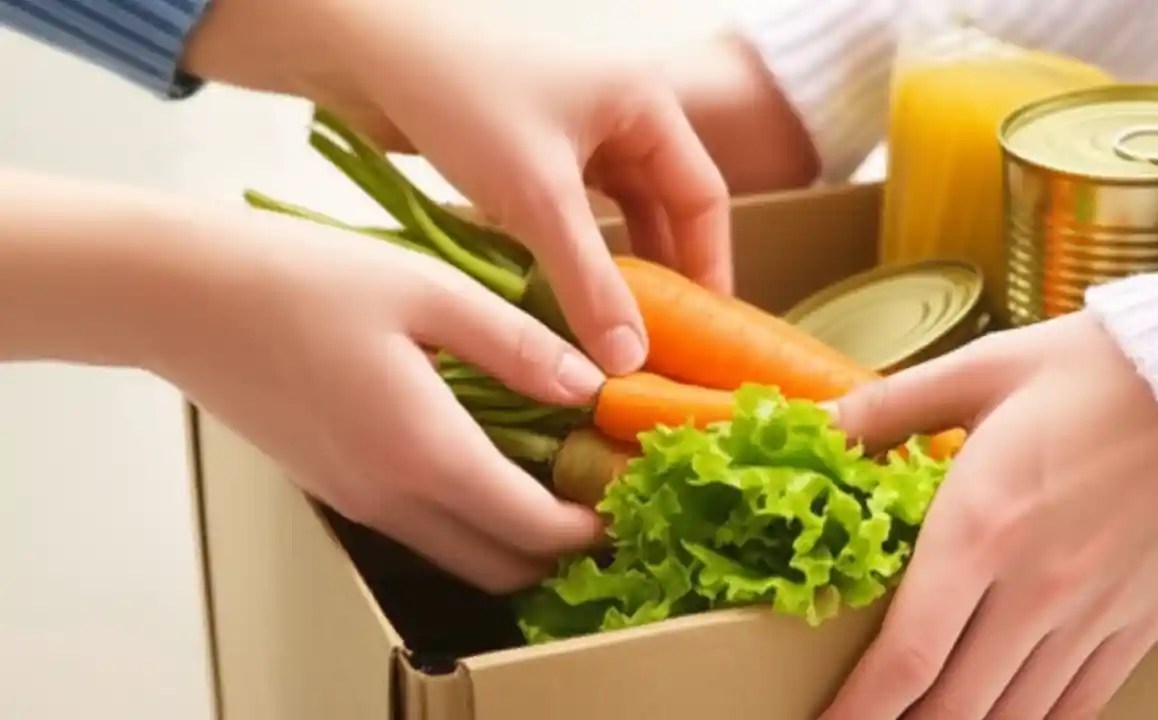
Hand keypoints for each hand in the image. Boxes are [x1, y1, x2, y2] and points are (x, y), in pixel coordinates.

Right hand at [157, 205, 610, 592]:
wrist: (182, 298)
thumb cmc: (305, 278)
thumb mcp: (428, 289)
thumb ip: (516, 343)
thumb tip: (589, 385)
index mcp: (426, 454)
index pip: (534, 530)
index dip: (594, 526)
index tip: (632, 493)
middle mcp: (393, 498)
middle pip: (500, 567)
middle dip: (561, 549)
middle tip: (602, 494)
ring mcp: (358, 501)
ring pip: (459, 553)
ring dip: (514, 535)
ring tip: (557, 474)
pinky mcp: (334, 486)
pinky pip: (421, 526)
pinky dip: (468, 514)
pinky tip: (487, 454)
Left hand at [182, 0, 731, 375]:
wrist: (362, 49)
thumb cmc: (463, 101)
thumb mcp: (539, 198)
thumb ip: (590, 284)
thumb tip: (631, 363)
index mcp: (645, 104)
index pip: (703, 197)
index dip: (711, 266)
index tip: (710, 332)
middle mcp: (617, 114)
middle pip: (662, 209)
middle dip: (664, 276)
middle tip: (664, 347)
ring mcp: (571, 132)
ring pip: (612, 216)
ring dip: (614, 272)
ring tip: (617, 338)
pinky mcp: (526, 151)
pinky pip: (569, 214)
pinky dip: (571, 256)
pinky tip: (565, 301)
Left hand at [821, 312, 1157, 718]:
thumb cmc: (1093, 371)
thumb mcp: (978, 370)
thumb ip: (887, 407)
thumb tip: (818, 425)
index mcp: (980, 528)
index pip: (907, 655)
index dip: (859, 709)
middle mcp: (1034, 589)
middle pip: (954, 706)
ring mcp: (1092, 614)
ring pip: (1015, 716)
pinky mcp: (1140, 622)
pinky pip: (1080, 704)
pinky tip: (1007, 718)